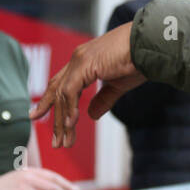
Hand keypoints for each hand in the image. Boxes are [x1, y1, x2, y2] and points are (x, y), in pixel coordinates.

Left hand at [31, 22, 144, 147]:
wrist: (150, 47)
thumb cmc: (139, 61)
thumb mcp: (118, 85)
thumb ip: (103, 99)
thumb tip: (91, 115)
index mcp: (84, 60)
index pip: (60, 83)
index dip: (49, 101)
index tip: (38, 116)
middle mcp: (78, 58)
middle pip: (57, 90)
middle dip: (53, 116)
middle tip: (55, 141)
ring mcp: (79, 60)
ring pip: (62, 94)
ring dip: (62, 120)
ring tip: (64, 142)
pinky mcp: (84, 65)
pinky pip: (70, 92)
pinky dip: (69, 109)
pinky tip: (70, 125)